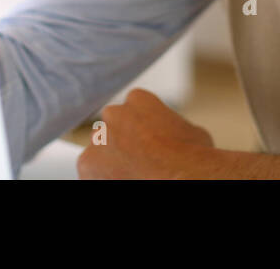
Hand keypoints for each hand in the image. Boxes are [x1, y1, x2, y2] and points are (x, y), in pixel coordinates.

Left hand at [76, 87, 216, 178]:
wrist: (182, 177)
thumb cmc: (193, 157)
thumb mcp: (192, 131)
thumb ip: (174, 127)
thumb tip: (176, 135)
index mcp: (139, 99)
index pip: (133, 110)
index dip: (143, 130)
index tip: (151, 144)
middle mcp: (113, 113)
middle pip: (114, 129)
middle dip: (123, 144)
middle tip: (140, 162)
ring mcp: (97, 138)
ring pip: (100, 152)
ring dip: (112, 163)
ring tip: (135, 176)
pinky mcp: (86, 163)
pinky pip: (91, 173)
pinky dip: (103, 179)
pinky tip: (125, 180)